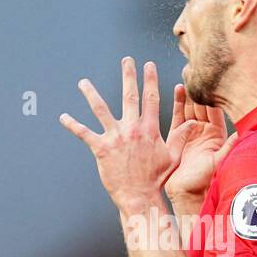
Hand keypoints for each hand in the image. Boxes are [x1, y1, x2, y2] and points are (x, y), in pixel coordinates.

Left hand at [60, 58, 196, 211]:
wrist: (139, 195)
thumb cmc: (156, 178)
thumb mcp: (173, 156)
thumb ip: (180, 138)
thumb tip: (192, 124)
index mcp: (149, 129)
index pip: (151, 98)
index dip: (150, 80)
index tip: (149, 65)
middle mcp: (132, 129)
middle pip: (129, 96)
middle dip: (128, 76)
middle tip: (127, 60)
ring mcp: (115, 137)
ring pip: (101, 109)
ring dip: (91, 94)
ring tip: (83, 82)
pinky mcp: (101, 148)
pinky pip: (84, 133)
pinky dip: (73, 124)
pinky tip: (63, 117)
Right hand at [164, 85, 236, 207]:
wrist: (186, 194)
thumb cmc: (205, 181)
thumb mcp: (221, 162)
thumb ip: (231, 147)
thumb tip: (245, 134)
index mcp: (217, 136)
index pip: (216, 110)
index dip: (214, 94)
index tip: (213, 78)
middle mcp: (205, 133)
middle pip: (202, 105)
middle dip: (200, 87)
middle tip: (199, 69)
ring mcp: (191, 134)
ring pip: (190, 108)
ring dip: (190, 92)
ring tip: (188, 73)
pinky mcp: (177, 138)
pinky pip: (178, 117)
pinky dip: (178, 103)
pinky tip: (179, 89)